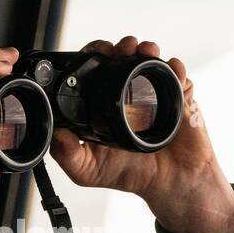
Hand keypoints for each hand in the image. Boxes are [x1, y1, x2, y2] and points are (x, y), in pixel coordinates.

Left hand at [48, 36, 233, 232]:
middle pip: (123, 58)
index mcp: (104, 104)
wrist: (170, 185)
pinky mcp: (179, 96)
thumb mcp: (88, 170)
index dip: (94, 57)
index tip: (97, 53)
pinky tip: (171, 70)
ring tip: (146, 51)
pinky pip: (178, 74)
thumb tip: (54, 132)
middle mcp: (128, 94)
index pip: (96, 70)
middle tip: (121, 49)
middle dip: (121, 47)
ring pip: (150, 59)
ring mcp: (155, 93)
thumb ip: (67, 155)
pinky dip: (175, 67)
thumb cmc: (130, 175)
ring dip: (147, 50)